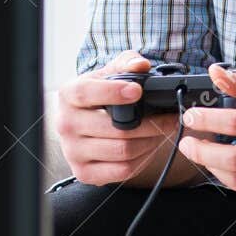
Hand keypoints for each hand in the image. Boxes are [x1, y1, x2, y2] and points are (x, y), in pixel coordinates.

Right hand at [52, 51, 202, 187]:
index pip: (85, 93)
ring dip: (150, 141)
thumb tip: (140, 64)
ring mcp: (73, 152)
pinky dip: (143, 159)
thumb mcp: (108, 74)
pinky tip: (150, 147)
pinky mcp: (84, 172)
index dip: (112, 92)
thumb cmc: (96, 97)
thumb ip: (126, 63)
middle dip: (150, 123)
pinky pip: (122, 170)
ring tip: (162, 131)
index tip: (137, 91)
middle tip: (170, 118)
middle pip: (114, 128)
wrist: (80, 124)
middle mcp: (66, 124)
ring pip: (122, 150)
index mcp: (68, 96)